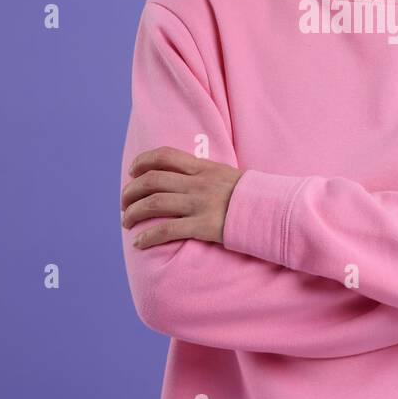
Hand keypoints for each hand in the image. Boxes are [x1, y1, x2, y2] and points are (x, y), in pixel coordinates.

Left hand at [121, 146, 243, 248]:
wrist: (273, 210)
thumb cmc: (253, 196)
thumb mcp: (229, 176)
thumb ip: (208, 175)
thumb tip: (191, 179)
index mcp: (203, 168)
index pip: (165, 155)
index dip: (143, 162)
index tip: (133, 172)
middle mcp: (197, 184)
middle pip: (152, 181)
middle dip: (131, 191)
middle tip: (124, 202)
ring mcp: (199, 204)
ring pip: (154, 203)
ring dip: (134, 212)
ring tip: (126, 221)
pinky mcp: (203, 226)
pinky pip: (167, 230)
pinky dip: (148, 236)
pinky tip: (139, 243)